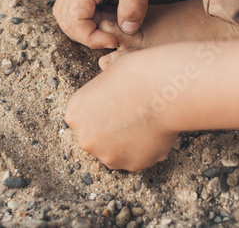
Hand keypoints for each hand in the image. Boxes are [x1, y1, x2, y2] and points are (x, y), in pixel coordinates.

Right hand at [53, 0, 163, 47]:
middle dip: (87, 34)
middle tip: (116, 35)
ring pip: (70, 9)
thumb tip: (127, 31)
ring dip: (88, 23)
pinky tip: (116, 10)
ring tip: (116, 24)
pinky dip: (92, 11)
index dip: (92, 39)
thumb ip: (133, 5)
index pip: (73, 23)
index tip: (118, 39)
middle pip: (64, 19)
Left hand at [65, 51, 178, 170]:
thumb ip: (103, 90)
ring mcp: (108, 155)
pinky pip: (138, 158)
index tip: (116, 103)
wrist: (162, 88)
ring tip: (145, 121)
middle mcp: (86, 139)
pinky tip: (155, 130)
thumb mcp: (109, 73)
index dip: (101, 110)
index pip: (83, 118)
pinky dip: (146, 149)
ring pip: (117, 152)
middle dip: (111, 131)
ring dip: (127, 142)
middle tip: (131, 114)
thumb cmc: (136, 73)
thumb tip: (108, 86)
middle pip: (96, 138)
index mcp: (75, 113)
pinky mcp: (132, 165)